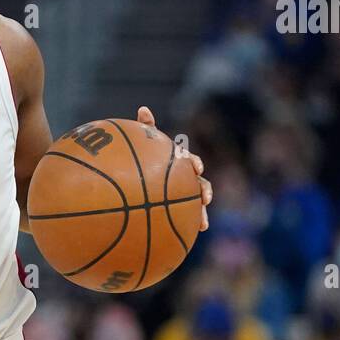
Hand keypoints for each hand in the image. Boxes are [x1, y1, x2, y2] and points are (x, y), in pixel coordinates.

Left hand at [137, 106, 212, 229]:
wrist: (137, 182)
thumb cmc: (140, 159)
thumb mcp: (140, 146)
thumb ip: (146, 130)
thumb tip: (144, 107)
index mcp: (175, 160)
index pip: (186, 159)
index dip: (191, 163)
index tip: (195, 168)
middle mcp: (184, 176)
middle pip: (197, 182)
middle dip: (203, 189)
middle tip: (203, 196)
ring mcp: (185, 192)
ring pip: (196, 202)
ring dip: (202, 213)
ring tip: (203, 221)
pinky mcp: (182, 207)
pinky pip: (190, 216)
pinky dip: (196, 222)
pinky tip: (198, 231)